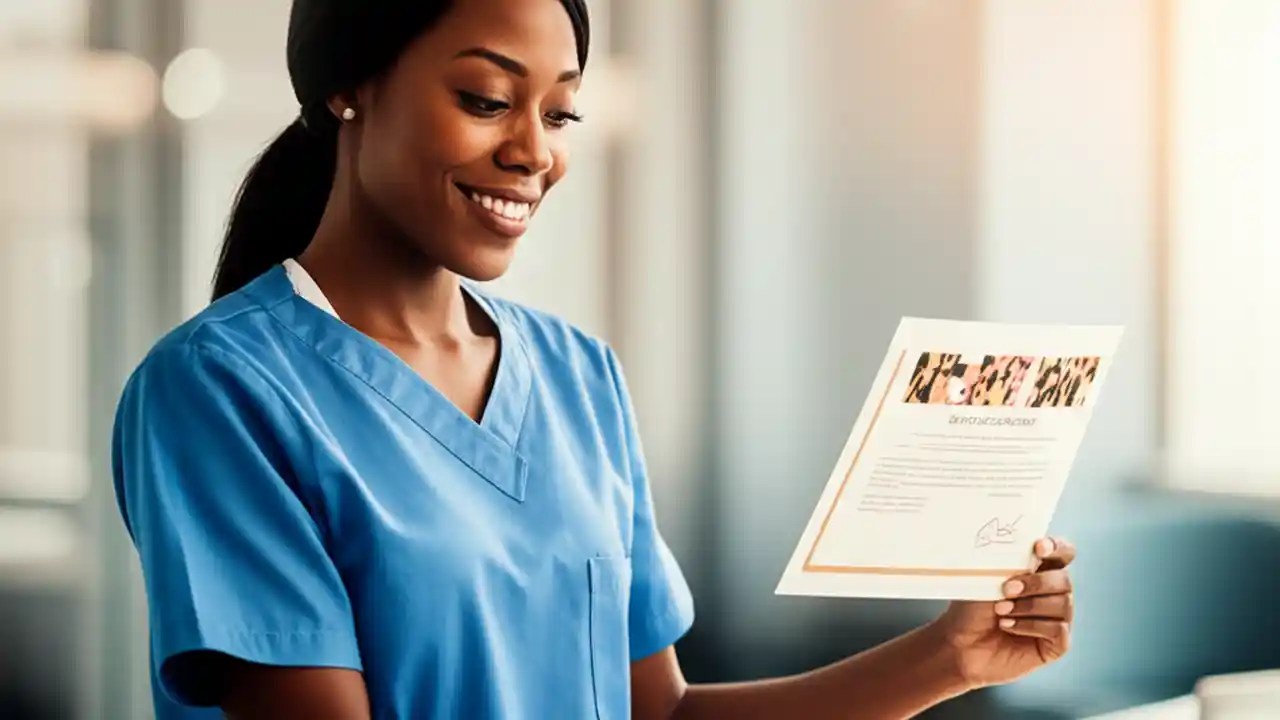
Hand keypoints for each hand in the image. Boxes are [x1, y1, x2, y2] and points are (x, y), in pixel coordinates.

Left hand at [932, 537, 1075, 688]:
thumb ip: (1010, 563)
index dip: (1057, 548)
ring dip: (1029, 606)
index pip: (1063, 553)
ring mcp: (1056, 620)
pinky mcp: (1056, 645)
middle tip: (1007, 589)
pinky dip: (1030, 626)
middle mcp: (1052, 594)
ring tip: (1001, 611)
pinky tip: (1008, 626)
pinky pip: (1057, 630)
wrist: (960, 644)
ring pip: (1063, 604)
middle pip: (1064, 580)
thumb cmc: (971, 609)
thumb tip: (1027, 548)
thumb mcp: (986, 579)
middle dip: (1036, 583)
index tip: (1038, 548)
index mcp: (1038, 572)